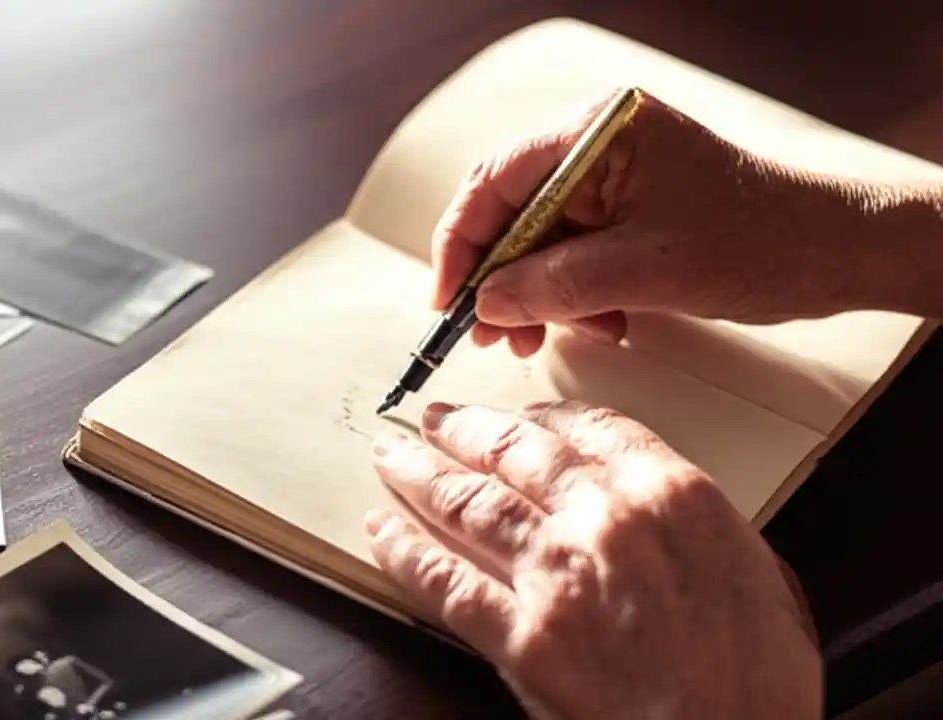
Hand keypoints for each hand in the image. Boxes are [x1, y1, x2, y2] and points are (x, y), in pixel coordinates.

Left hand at [364, 401, 820, 718]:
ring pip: (469, 502)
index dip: (544, 418)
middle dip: (466, 429)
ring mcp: (554, 574)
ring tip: (393, 456)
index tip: (522, 416)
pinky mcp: (518, 636)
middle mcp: (603, 519)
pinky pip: (445, 582)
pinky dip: (405, 552)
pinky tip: (383, 531)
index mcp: (671, 495)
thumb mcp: (760, 578)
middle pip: (515, 451)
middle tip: (436, 418)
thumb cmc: (757, 684)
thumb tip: (660, 511)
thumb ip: (695, 528)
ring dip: (421, 473)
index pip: (590, 429)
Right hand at [430, 89, 939, 355]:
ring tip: (543, 337)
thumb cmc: (761, 241)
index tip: (450, 297)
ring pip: (540, 241)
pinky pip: (573, 255)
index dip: (463, 244)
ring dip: (538, 295)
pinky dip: (573, 296)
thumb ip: (555, 285)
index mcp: (599, 133)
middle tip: (493, 332)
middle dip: (501, 279)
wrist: (833, 254)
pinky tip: (598, 323)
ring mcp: (613, 179)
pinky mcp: (627, 212)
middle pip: (513, 213)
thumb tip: (487, 301)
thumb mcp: (644, 271)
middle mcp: (599, 147)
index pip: (497, 181)